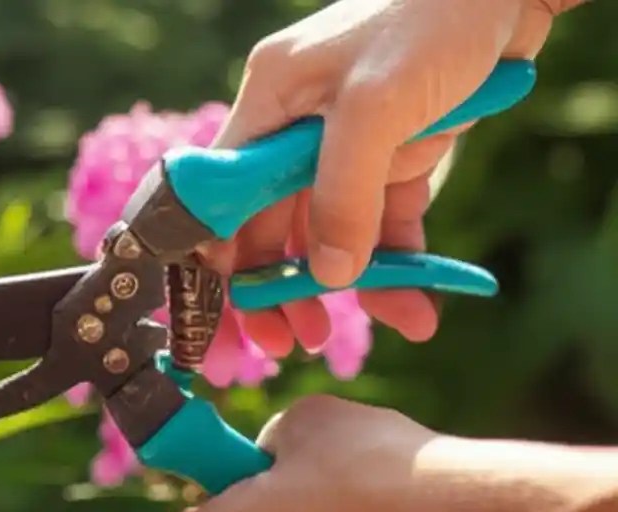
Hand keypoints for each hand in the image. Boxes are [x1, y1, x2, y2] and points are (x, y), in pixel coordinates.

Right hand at [207, 0, 577, 357]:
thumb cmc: (431, 21)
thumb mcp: (376, 107)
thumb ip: (343, 193)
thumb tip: (328, 276)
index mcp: (268, 103)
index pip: (220, 193)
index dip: (218, 256)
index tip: (228, 313)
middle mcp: (295, 129)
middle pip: (271, 224)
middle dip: (280, 286)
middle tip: (292, 341)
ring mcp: (345, 148)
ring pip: (330, 234)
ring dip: (344, 287)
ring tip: (353, 333)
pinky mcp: (395, 159)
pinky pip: (384, 226)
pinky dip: (398, 266)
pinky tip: (415, 306)